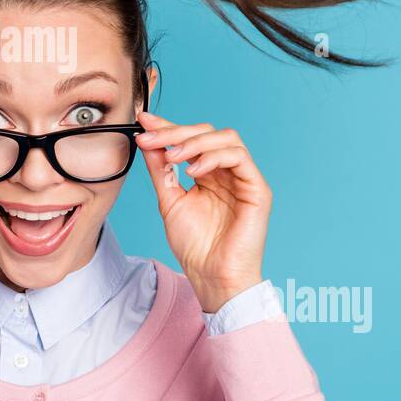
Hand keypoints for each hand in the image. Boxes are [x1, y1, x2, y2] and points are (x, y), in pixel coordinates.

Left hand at [134, 109, 270, 312]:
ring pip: (226, 138)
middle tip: (151, 138)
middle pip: (208, 132)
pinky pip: (239, 157)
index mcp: (208, 174)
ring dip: (194, 142)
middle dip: (176, 131)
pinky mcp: (257, 189)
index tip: (143, 122)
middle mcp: (227, 172)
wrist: (212, 278)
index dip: (168, 127)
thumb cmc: (196, 247)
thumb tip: (147, 141)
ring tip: (172, 157)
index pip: (191, 140)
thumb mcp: (169, 201)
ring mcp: (244, 179)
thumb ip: (161, 170)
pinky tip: (193, 171)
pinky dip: (213, 157)